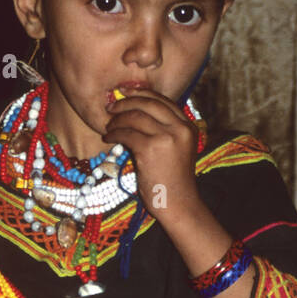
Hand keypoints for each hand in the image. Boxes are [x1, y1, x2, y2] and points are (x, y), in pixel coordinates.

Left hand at [104, 85, 199, 216]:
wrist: (178, 204)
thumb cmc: (173, 181)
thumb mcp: (177, 150)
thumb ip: (165, 131)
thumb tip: (137, 113)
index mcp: (188, 126)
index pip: (163, 100)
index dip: (141, 94)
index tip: (125, 93)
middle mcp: (180, 128)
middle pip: (148, 103)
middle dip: (126, 102)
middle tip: (111, 106)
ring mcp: (166, 138)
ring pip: (135, 116)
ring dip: (117, 120)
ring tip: (108, 126)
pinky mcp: (150, 149)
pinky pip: (126, 134)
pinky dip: (114, 134)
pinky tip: (108, 138)